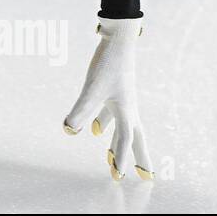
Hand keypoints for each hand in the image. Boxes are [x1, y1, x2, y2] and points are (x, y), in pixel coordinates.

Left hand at [63, 17, 154, 180]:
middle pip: (137, 139)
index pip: (126, 141)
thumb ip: (80, 111)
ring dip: (119, 143)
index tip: (120, 176)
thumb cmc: (108, 63)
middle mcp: (128, 108)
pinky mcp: (114, 91)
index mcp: (127, 111)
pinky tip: (96, 130)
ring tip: (109, 156)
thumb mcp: (91, 89)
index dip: (123, 159)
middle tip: (147, 177)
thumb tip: (69, 131)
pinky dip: (105, 123)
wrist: (118, 38)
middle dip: (140, 158)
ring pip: (124, 128)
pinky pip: (111, 114)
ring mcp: (122, 100)